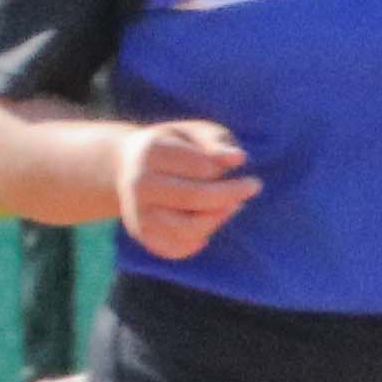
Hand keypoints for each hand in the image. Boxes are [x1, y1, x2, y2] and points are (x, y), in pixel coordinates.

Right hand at [114, 119, 254, 259]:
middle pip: (197, 198)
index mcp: (151, 152)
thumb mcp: (195, 133)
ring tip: (230, 205)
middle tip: (254, 186)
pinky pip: (180, 248)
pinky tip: (206, 221)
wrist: (128, 167)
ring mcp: (138, 211)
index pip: (203, 167)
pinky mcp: (142, 234)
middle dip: (232, 195)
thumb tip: (238, 158)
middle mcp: (139, 183)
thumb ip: (217, 142)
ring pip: (191, 229)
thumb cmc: (176, 147)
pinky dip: (200, 239)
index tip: (241, 162)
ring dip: (218, 218)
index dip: (227, 167)